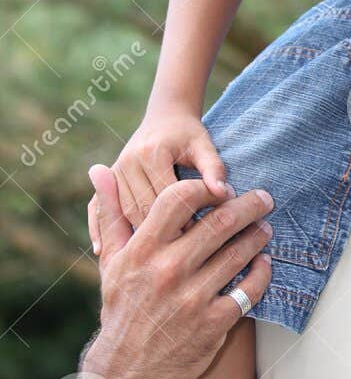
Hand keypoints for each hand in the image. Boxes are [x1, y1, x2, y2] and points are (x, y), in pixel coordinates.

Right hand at [86, 162, 273, 378]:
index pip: (178, 198)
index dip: (205, 187)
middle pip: (220, 222)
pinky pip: (249, 289)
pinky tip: (263, 262)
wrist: (126, 372)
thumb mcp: (111, 261)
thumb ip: (111, 213)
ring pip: (239, 253)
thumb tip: (100, 170)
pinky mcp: (213, 324)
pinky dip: (261, 272)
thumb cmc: (122, 308)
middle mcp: (167, 271)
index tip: (220, 187)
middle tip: (264, 198)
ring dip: (258, 235)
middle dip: (248, 205)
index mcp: (142, 250)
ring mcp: (192, 298)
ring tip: (264, 228)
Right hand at [88, 104, 226, 251]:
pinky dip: (99, 228)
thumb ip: (214, 168)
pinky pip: (98, 207)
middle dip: (159, 234)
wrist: (164, 117)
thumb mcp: (204, 146)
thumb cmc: (189, 134)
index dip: (183, 219)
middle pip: (141, 207)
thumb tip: (224, 193)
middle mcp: (127, 161)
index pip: (166, 195)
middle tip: (175, 261)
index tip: (198, 244)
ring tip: (151, 261)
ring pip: (124, 212)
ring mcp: (114, 170)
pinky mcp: (108, 178)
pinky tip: (102, 252)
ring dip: (136, 235)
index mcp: (151, 153)